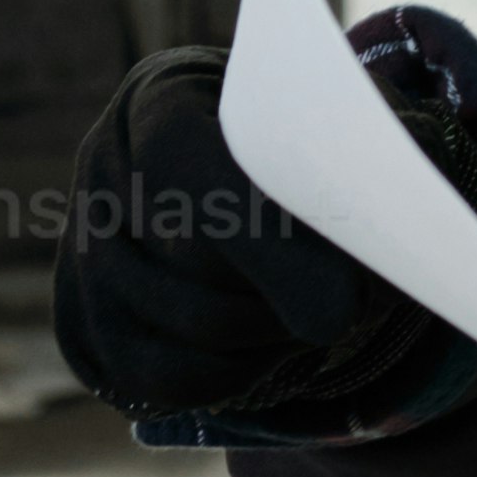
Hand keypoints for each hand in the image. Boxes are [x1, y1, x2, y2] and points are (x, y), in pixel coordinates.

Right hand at [55, 20, 476, 444]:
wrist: (261, 173)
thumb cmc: (314, 140)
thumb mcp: (352, 122)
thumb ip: (372, 157)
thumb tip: (395, 234)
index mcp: (163, 97)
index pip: (182, 165)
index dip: (260, 242)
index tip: (341, 305)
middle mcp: (103, 165)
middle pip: (179, 261)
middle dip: (277, 300)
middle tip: (350, 309)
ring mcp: (81, 246)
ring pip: (171, 329)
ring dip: (262, 341)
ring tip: (318, 321)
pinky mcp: (82, 320)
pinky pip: (152, 378)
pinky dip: (225, 379)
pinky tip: (268, 350)